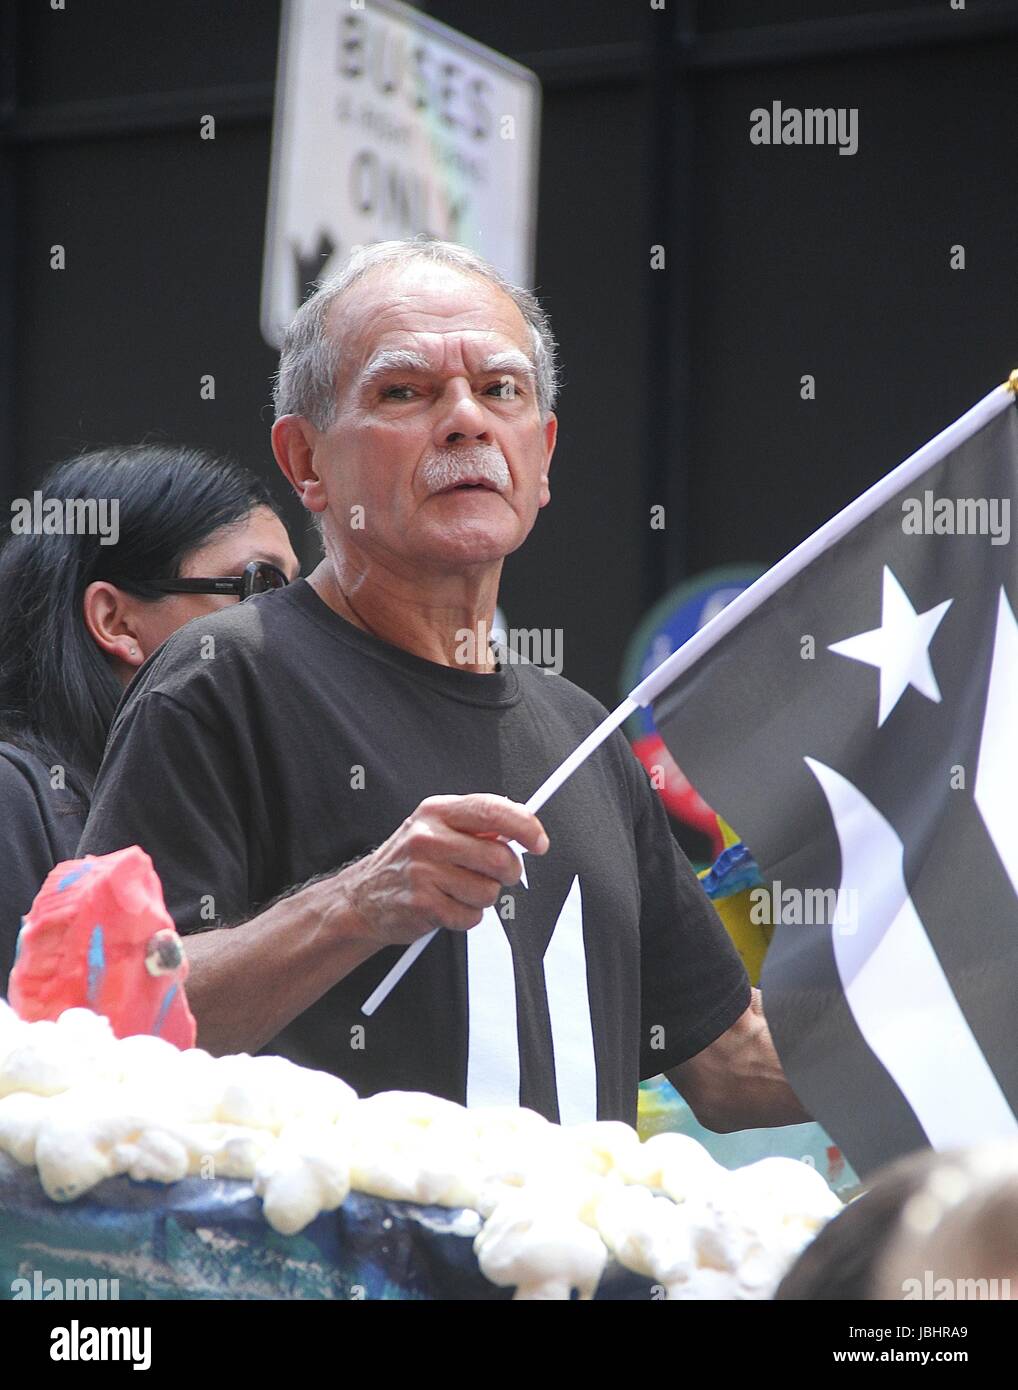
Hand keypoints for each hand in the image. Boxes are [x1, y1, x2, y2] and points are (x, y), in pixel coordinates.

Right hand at [337, 794, 548, 948]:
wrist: (362, 897)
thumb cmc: (409, 862)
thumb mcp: (436, 828)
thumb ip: (476, 825)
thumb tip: (522, 826)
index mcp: (437, 811)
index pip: (492, 810)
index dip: (525, 826)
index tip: (539, 842)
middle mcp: (428, 837)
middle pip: (498, 857)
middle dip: (507, 872)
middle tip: (494, 875)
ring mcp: (423, 871)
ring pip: (488, 891)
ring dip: (483, 898)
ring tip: (458, 891)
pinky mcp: (423, 904)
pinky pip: (471, 917)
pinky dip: (466, 917)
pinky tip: (446, 906)